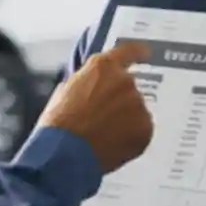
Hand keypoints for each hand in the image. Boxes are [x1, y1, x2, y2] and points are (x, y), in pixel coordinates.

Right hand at [37, 41, 153, 172]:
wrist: (65, 153)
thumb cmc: (59, 123)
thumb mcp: (66, 91)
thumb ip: (87, 82)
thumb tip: (94, 86)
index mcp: (103, 67)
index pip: (129, 52)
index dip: (138, 52)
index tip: (147, 53)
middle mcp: (125, 81)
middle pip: (129, 87)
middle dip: (120, 100)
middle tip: (103, 119)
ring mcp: (138, 105)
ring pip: (136, 110)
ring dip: (126, 120)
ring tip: (103, 136)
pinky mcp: (145, 128)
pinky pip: (141, 130)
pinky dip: (132, 137)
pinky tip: (113, 145)